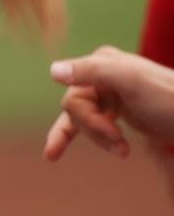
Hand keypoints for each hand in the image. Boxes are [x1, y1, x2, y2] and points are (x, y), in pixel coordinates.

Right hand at [43, 46, 173, 160]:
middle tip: (122, 149)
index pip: (73, 96)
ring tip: (124, 152)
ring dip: (100, 139)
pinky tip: (80, 149)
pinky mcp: (121, 110)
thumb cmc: (170, 101)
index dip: (89, 121)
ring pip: (84, 119)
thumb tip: (53, 71)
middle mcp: (103, 75)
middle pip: (77, 109)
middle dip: (97, 132)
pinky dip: (93, 138)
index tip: (115, 137)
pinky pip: (93, 124)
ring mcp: (112, 93)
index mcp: (103, 63)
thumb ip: (92, 71)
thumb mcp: (133, 82)